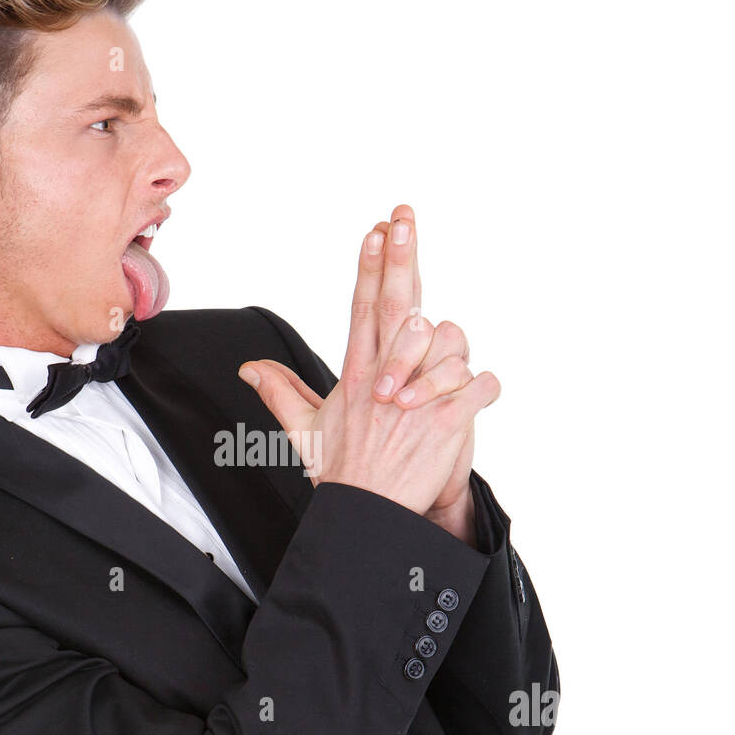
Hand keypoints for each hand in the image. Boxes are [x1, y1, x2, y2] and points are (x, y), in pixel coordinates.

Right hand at [237, 206, 498, 518]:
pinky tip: (479, 392)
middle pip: (393, 304)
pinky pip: (479, 386)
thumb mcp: (303, 429)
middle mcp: (384, 378)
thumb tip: (249, 368)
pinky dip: (484, 386)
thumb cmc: (342, 473)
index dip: (370, 265)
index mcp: (356, 374)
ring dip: (450, 347)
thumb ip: (278, 390)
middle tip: (405, 218)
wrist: (366, 516)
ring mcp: (416, 397)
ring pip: (446, 341)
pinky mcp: (446, 421)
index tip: (376, 229)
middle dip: (399, 257)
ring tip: (442, 364)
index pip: (361, 306)